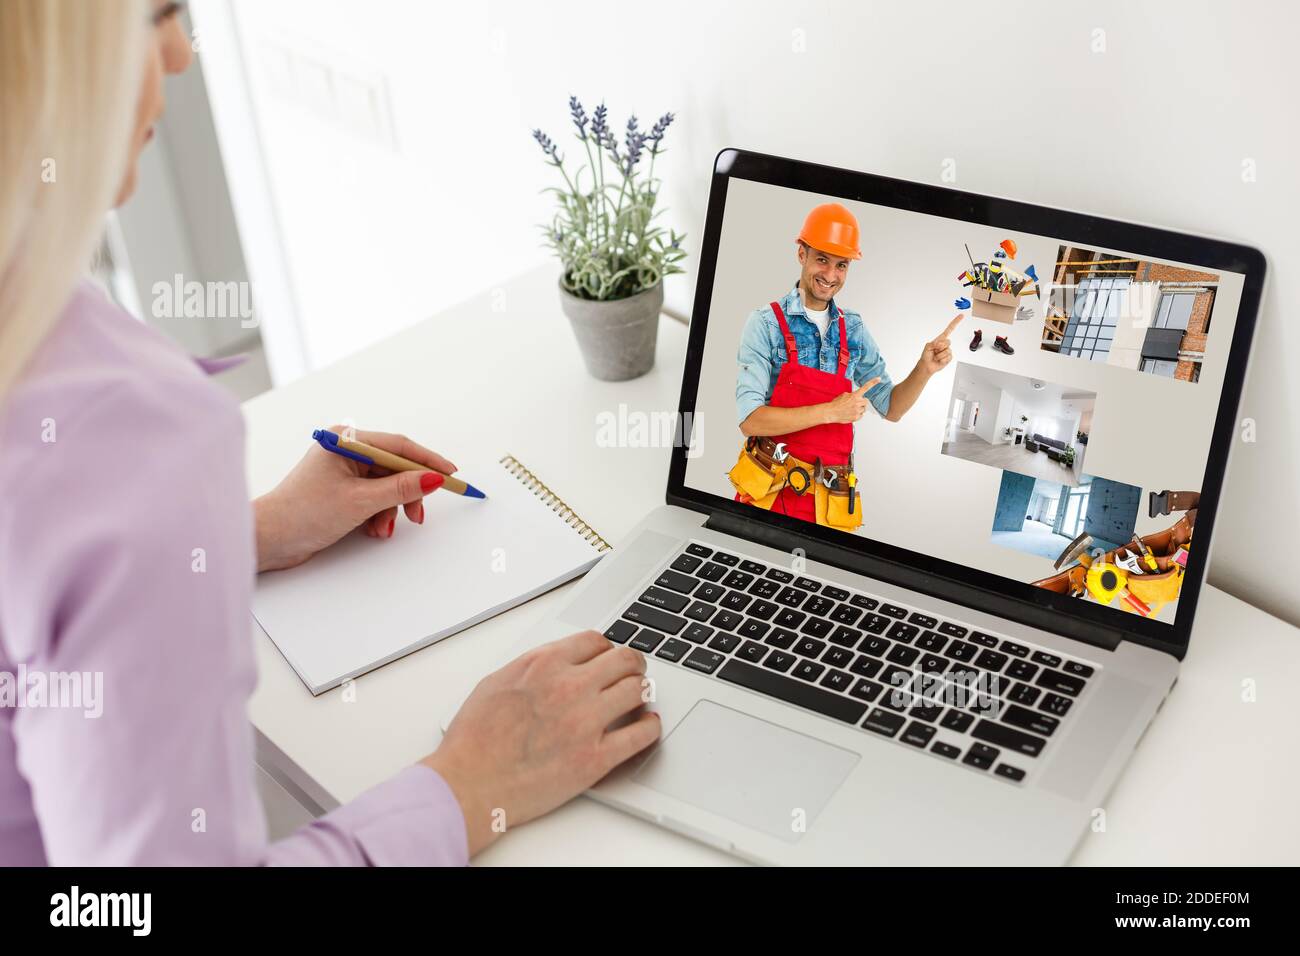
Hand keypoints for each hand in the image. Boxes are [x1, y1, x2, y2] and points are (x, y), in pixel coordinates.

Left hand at [253, 427, 454, 571]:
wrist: (269, 539)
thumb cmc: (301, 514)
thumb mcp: (360, 502)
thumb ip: (400, 488)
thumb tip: (432, 478)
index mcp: (345, 440)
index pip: (398, 446)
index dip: (428, 460)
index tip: (450, 474)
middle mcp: (345, 451)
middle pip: (394, 467)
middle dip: (407, 493)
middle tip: (417, 514)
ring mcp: (343, 471)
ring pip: (386, 486)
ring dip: (390, 509)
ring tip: (381, 529)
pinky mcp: (341, 490)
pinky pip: (373, 497)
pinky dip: (378, 514)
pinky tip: (371, 529)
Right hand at [423, 630, 660, 855]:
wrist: (469, 785)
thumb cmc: (474, 740)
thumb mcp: (496, 682)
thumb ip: (531, 667)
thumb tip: (555, 663)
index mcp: (544, 664)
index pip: (595, 640)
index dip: (606, 648)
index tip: (609, 656)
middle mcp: (569, 686)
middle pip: (624, 660)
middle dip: (632, 664)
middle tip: (634, 672)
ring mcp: (586, 721)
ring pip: (638, 691)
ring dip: (643, 691)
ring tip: (642, 697)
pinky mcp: (596, 758)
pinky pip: (641, 735)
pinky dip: (651, 727)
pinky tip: (649, 725)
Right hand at [822, 377, 881, 423]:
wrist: (831, 412)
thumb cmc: (836, 404)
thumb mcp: (844, 395)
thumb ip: (852, 395)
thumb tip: (856, 398)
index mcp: (854, 395)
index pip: (866, 387)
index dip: (873, 382)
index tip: (879, 378)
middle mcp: (857, 402)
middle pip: (866, 401)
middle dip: (862, 402)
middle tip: (855, 404)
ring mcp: (857, 410)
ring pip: (864, 409)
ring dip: (859, 409)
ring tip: (851, 409)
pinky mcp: (856, 417)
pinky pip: (861, 415)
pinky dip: (857, 414)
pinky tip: (851, 413)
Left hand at [919, 314, 962, 374]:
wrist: (927, 365)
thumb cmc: (926, 355)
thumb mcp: (927, 346)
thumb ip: (934, 343)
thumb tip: (940, 344)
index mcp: (940, 339)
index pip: (950, 329)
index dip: (955, 322)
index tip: (961, 316)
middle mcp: (945, 344)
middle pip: (948, 342)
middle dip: (940, 347)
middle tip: (934, 351)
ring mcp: (948, 350)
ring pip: (947, 350)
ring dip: (939, 355)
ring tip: (936, 356)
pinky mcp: (950, 357)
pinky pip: (948, 357)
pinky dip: (942, 359)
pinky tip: (939, 360)